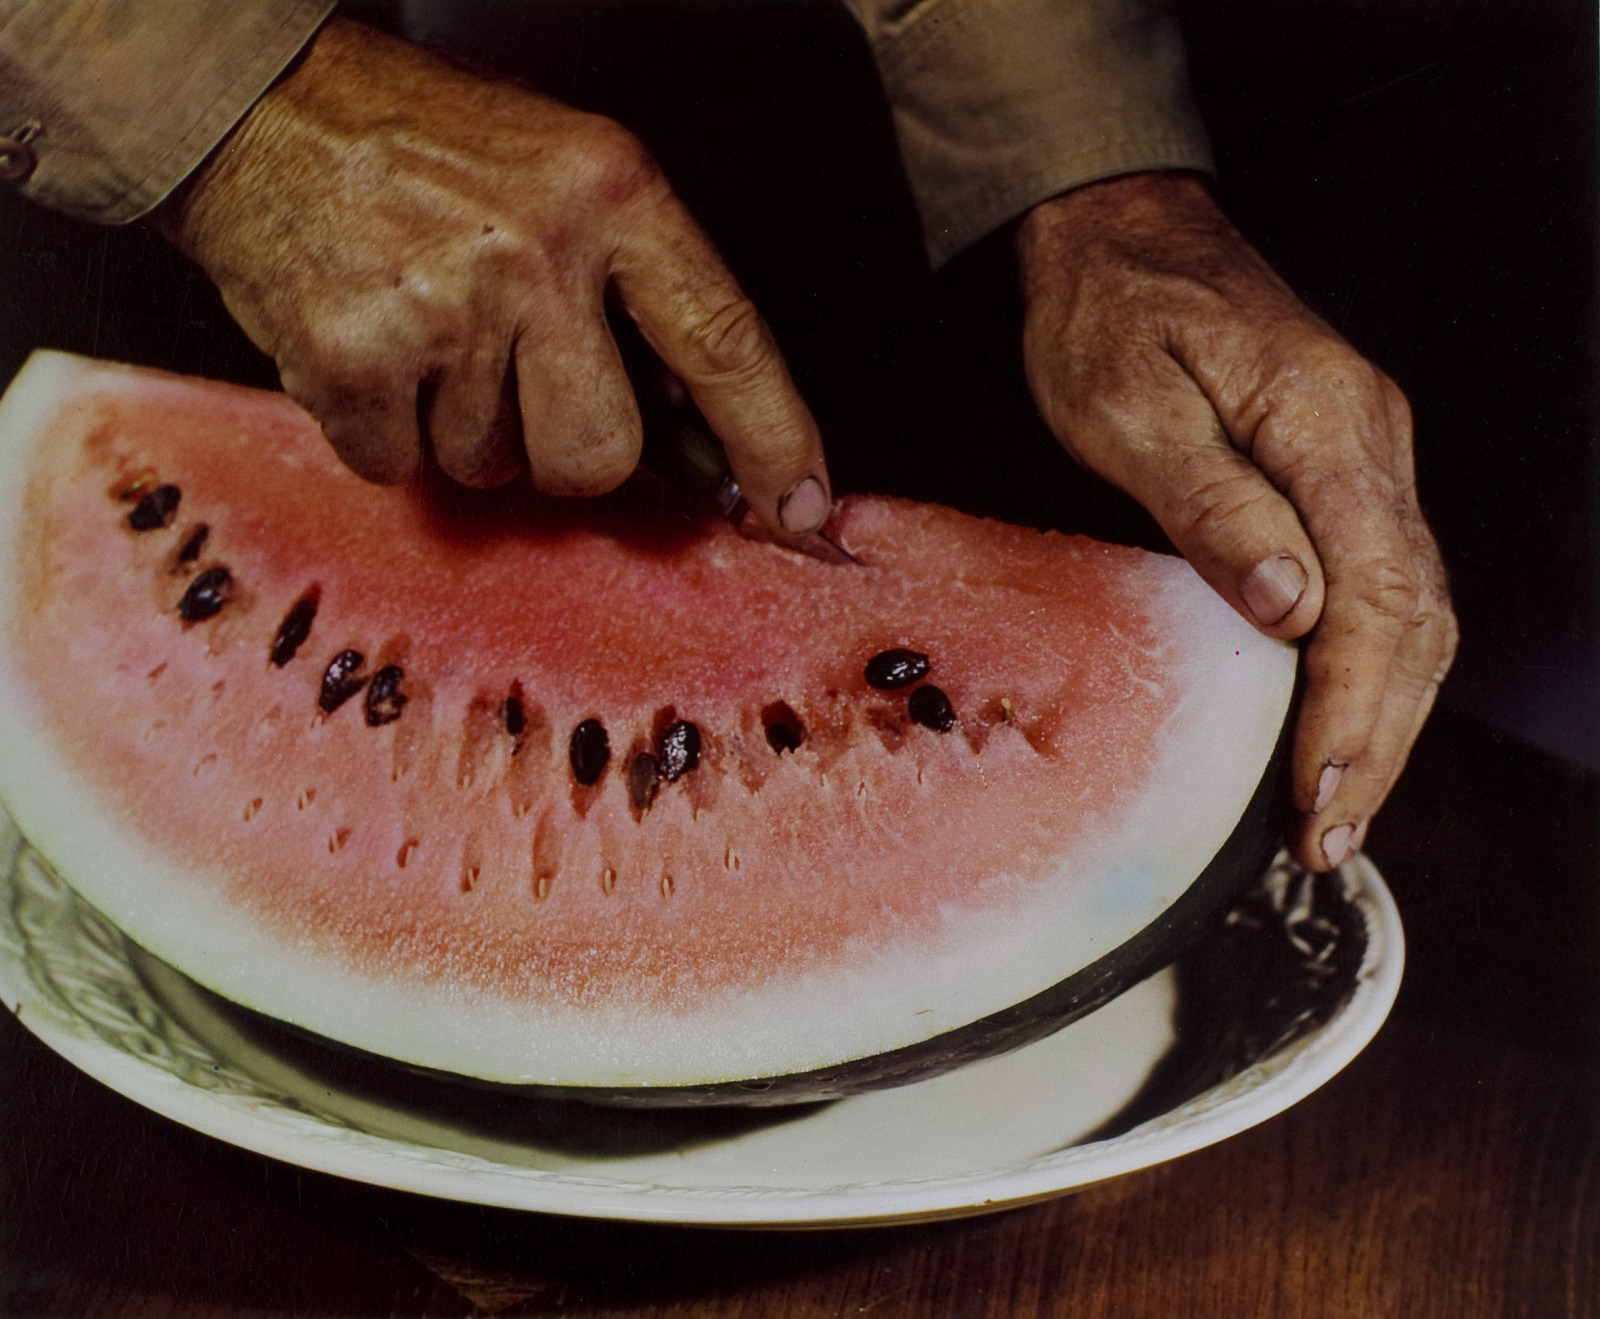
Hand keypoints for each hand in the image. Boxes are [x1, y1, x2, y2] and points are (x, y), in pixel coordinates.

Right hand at [152, 18, 831, 538]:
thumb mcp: (567, 180)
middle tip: (516, 383)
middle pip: (598, 458)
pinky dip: (386, 433)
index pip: (724, 341)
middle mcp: (536, 251)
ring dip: (466, 431)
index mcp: (612, 191)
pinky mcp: (351, 361)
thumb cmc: (433, 156)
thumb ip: (640, 301)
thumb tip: (704, 453)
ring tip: (429, 335)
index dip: (773, 442)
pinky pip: (401, 469)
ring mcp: (440, 309)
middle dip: (563, 454)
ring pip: (494, 473)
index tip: (803, 512)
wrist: (259, 110)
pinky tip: (372, 350)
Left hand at [1016, 172, 1456, 870]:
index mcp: (1326, 428)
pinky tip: (1341, 728)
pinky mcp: (1343, 471)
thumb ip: (1213, 507)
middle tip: (1329, 840)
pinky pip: (1385, 587)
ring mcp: (1368, 458)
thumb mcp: (1130, 407)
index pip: (1376, 598)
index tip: (1319, 798)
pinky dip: (1371, 672)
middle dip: (1378, 741)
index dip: (1353, 712)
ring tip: (1339, 813)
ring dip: (1384, 720)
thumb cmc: (1109, 313)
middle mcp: (1371, 447)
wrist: (1122, 233)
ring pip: (1414, 612)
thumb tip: (1291, 610)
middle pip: (1415, 620)